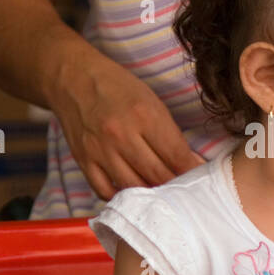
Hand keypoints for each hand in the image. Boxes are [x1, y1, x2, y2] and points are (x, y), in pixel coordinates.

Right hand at [50, 51, 203, 200]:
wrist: (73, 78)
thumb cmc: (117, 88)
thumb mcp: (151, 101)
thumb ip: (170, 134)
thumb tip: (191, 164)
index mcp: (144, 115)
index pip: (176, 156)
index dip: (191, 172)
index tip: (200, 180)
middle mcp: (121, 135)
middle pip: (157, 175)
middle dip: (175, 186)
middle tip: (183, 191)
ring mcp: (100, 150)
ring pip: (134, 187)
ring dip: (150, 194)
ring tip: (161, 194)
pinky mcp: (83, 160)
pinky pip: (105, 191)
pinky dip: (121, 195)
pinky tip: (131, 192)